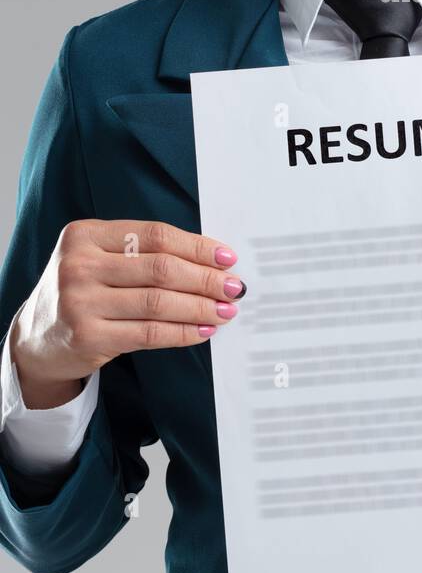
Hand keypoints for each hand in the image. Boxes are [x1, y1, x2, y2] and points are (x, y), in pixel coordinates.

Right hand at [10, 219, 244, 405]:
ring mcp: (81, 302)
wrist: (36, 337)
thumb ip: (142, 253)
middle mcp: (79, 265)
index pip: (155, 236)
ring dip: (200, 307)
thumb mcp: (99, 258)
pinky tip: (201, 330)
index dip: (197, 246)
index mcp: (85, 234)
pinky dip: (182, 332)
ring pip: (159, 303)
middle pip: (161, 269)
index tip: (226, 257)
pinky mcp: (88, 337)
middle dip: (205, 278)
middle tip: (233, 287)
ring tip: (225, 310)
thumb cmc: (81, 290)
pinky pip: (149, 333)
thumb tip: (210, 260)